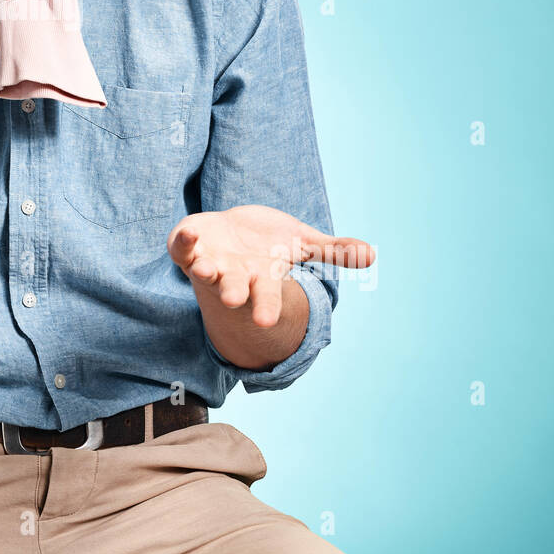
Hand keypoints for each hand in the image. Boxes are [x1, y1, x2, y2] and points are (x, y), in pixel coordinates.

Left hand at [167, 205, 374, 325]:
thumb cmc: (267, 243)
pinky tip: (189, 232)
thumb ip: (333, 250)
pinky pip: (180, 246)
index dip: (267, 308)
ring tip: (204, 267)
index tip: (266, 321)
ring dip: (204, 270)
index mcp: (261, 279)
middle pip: (233, 289)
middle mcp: (233, 275)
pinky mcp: (187, 245)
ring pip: (205, 270)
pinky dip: (183, 241)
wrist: (228, 234)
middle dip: (233, 293)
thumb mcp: (301, 243)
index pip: (266, 298)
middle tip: (233, 299)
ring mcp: (208, 261)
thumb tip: (373, 254)